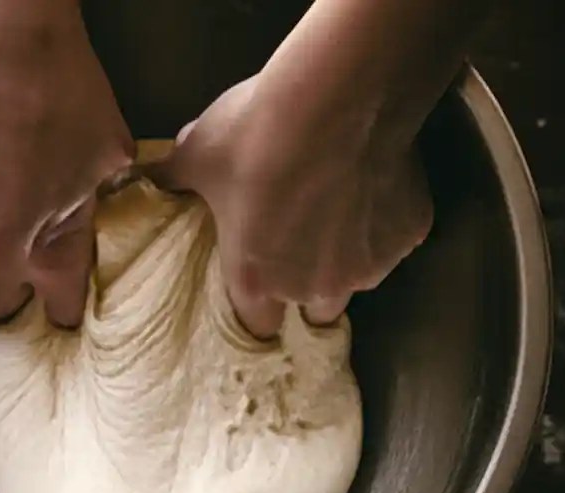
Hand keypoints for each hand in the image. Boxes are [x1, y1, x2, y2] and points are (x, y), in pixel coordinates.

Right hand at [0, 0, 132, 326]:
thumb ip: (90, 212)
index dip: (63, 305)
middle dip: (8, 281)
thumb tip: (83, 229)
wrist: (0, 46)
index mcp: (31, 251)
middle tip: (22, 251)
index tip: (64, 300)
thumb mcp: (103, 163)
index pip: (53, 311)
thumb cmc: (64, 99)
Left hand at [147, 74, 432, 337]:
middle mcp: (316, 286)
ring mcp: (370, 264)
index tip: (259, 286)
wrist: (335, 96)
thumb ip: (176, 177)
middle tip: (303, 240)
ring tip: (341, 205)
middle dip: (308, 286)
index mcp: (257, 280)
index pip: (257, 324)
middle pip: (315, 310)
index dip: (257, 305)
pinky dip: (384, 218)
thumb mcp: (197, 153)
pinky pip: (394, 236)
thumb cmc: (256, 133)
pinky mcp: (408, 234)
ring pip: (359, 276)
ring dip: (348, 253)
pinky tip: (372, 181)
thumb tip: (155, 176)